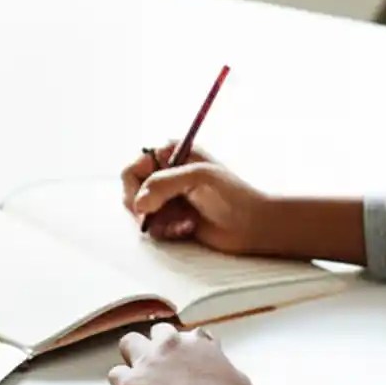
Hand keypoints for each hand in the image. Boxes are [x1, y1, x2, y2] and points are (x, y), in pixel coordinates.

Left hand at [108, 323, 260, 384]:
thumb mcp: (240, 382)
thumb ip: (225, 369)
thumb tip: (223, 371)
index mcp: (199, 344)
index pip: (191, 335)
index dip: (189, 348)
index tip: (188, 360)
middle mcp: (171, 345)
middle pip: (158, 332)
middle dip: (159, 345)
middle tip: (163, 366)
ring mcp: (148, 362)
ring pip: (129, 342)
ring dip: (133, 355)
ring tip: (138, 373)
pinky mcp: (130, 382)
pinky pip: (115, 374)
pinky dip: (121, 383)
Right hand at [121, 142, 270, 254]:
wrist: (253, 225)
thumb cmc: (232, 195)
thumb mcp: (197, 179)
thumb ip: (163, 185)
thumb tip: (137, 204)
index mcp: (171, 154)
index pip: (133, 168)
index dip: (135, 188)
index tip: (144, 204)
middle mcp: (166, 174)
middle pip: (132, 193)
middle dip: (147, 209)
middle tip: (160, 217)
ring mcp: (168, 198)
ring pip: (141, 214)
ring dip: (160, 222)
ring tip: (184, 222)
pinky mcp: (173, 219)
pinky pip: (154, 228)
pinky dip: (168, 231)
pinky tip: (188, 228)